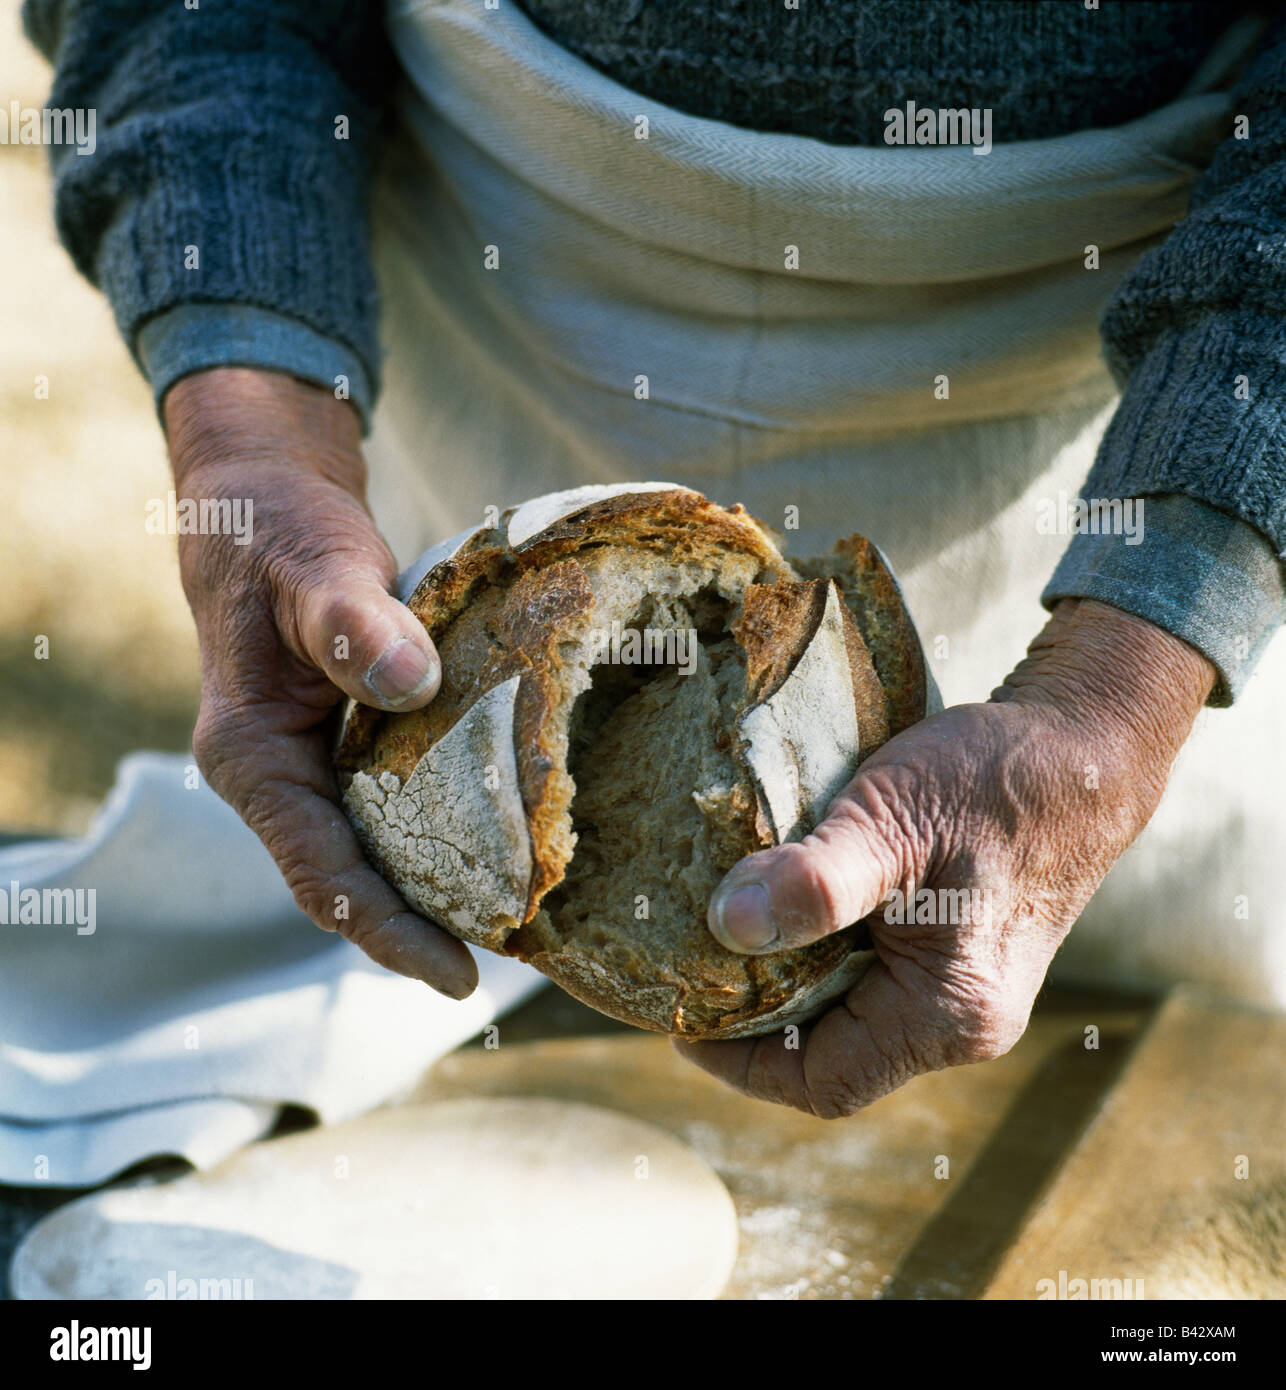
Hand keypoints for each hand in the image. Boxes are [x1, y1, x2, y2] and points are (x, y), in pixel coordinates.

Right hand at [165, 367, 477, 997]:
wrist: (268, 510)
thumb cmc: (279, 536)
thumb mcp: (312, 567)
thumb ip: (351, 625)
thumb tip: (412, 686)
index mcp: (252, 759)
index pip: (321, 874)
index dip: (388, 931)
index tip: (457, 977)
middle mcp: (281, 780)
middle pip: (354, 882)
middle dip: (426, 930)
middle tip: (516, 960)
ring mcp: (316, 768)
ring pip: (378, 854)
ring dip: (439, 891)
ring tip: (523, 922)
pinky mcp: (352, 748)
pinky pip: (398, 809)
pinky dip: (446, 834)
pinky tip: (506, 843)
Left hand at [681, 598, 1214, 1115]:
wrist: (1081, 748)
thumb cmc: (992, 783)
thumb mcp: (890, 823)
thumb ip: (813, 883)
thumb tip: (728, 926)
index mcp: (947, 1014)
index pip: (822, 1080)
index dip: (740, 1061)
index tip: (682, 1015)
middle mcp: (962, 1022)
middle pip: (832, 1054)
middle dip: (757, 1018)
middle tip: (693, 967)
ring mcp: (967, 990)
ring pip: (851, 1015)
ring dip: (788, 981)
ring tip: (728, 932)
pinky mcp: (962, 954)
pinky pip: (875, 979)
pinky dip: (821, 953)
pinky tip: (787, 905)